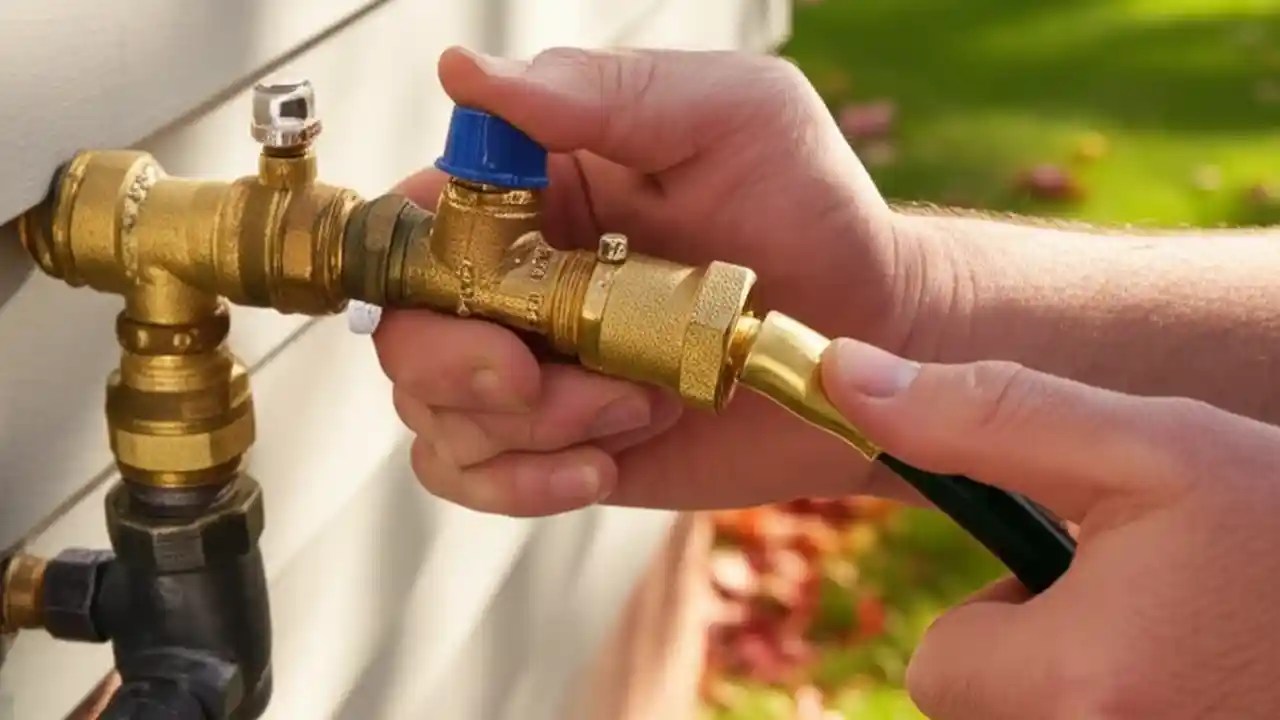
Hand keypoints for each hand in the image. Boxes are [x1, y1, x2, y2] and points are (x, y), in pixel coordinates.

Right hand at [376, 47, 933, 514]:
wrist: (877, 339)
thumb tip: (464, 74)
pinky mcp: (563, 439)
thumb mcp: (734, 117)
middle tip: (538, 375)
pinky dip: (524, 485)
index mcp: (538, 190)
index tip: (498, 296)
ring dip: (526, 429)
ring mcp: (538, 364)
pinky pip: (476, 476)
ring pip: (435, 414)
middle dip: (460, 368)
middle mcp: (521, 277)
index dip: (422, 268)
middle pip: (405, 331)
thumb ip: (605, 94)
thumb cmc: (813, 212)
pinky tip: (601, 465)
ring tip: (635, 409)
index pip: (416, 222)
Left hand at [820, 339, 1279, 718]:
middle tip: (1147, 610)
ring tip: (1183, 644)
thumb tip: (845, 376)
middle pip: (986, 713)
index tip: (1079, 577)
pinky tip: (1198, 680)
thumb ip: (988, 414)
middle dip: (1039, 659)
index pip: (937, 668)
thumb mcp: (1148, 447)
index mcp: (1074, 688)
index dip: (996, 616)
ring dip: (1084, 689)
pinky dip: (1118, 710)